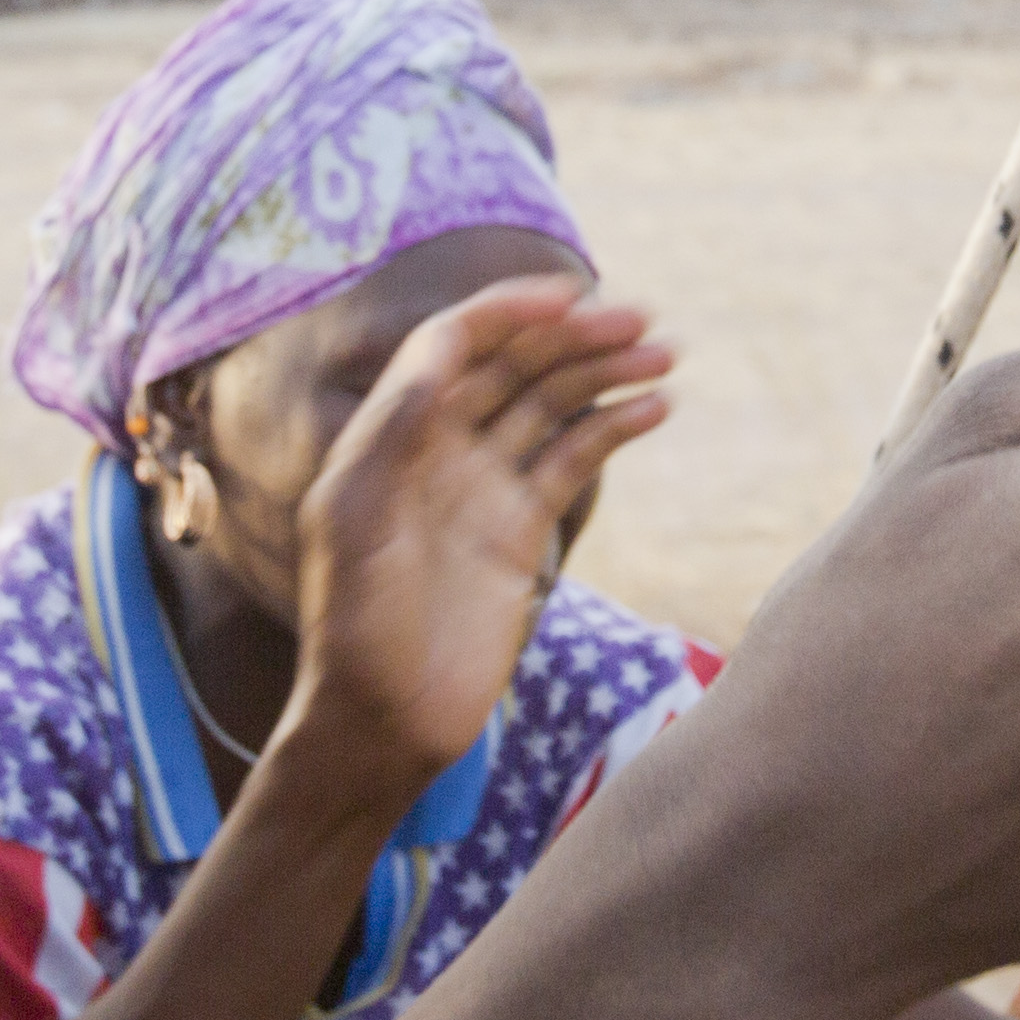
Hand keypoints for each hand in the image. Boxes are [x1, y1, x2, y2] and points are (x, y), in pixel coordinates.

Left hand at [272, 281, 674, 824]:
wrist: (385, 721)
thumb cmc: (355, 626)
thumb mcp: (356, 523)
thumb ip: (395, 429)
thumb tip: (442, 347)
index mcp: (393, 433)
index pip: (456, 342)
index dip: (511, 310)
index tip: (572, 298)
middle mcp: (439, 448)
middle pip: (514, 364)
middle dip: (575, 336)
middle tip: (642, 323)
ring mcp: (483, 486)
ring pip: (552, 404)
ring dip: (605, 373)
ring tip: (664, 357)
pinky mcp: (519, 530)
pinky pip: (572, 459)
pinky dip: (614, 428)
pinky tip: (654, 409)